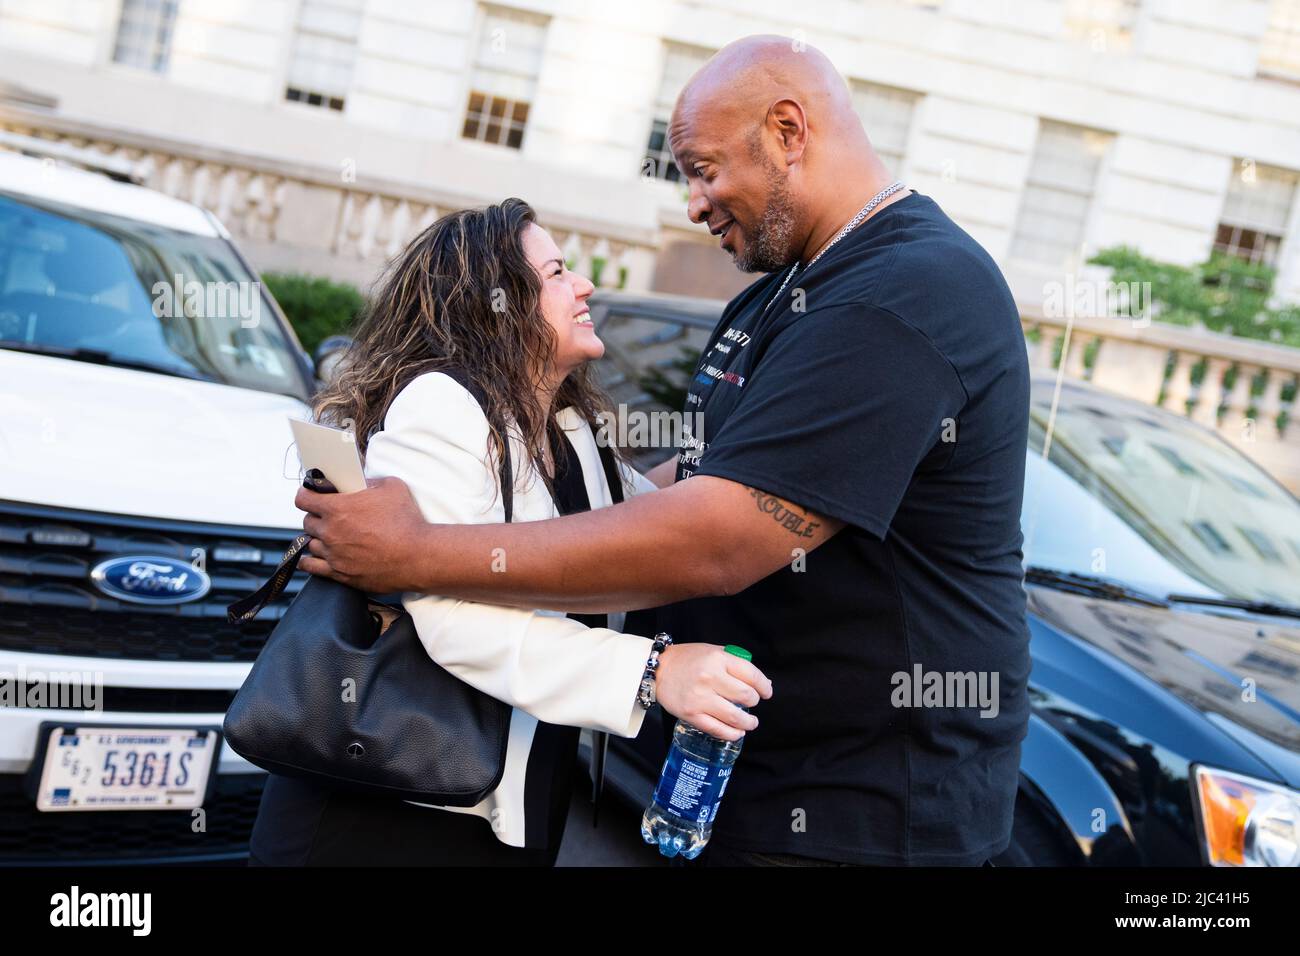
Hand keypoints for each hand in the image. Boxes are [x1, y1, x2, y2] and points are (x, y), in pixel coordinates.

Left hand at [296, 476, 428, 592]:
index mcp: (337, 508)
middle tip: (327, 516)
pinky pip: (312, 567)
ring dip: (317, 538)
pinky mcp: (340, 573)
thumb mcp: (392, 487)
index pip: (303, 499)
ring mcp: (333, 555)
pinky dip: (310, 560)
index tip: (308, 494)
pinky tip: (314, 557)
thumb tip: (362, 482)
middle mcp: (330, 532)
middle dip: (315, 516)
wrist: (418, 556)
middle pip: (307, 522)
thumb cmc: (407, 522)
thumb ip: (371, 481)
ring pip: (310, 544)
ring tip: (329, 536)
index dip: (305, 494)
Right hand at [652, 644, 772, 741]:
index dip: (764, 687)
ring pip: (735, 716)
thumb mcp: (713, 651)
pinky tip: (737, 732)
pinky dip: (732, 734)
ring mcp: (700, 698)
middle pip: (746, 696)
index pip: (752, 675)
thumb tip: (762, 683)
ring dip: (748, 722)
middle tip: (752, 703)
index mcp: (718, 659)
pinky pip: (718, 729)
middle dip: (754, 702)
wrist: (658, 669)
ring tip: (751, 722)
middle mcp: (710, 678)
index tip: (766, 692)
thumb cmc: (688, 659)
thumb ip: (736, 663)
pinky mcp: (691, 715)